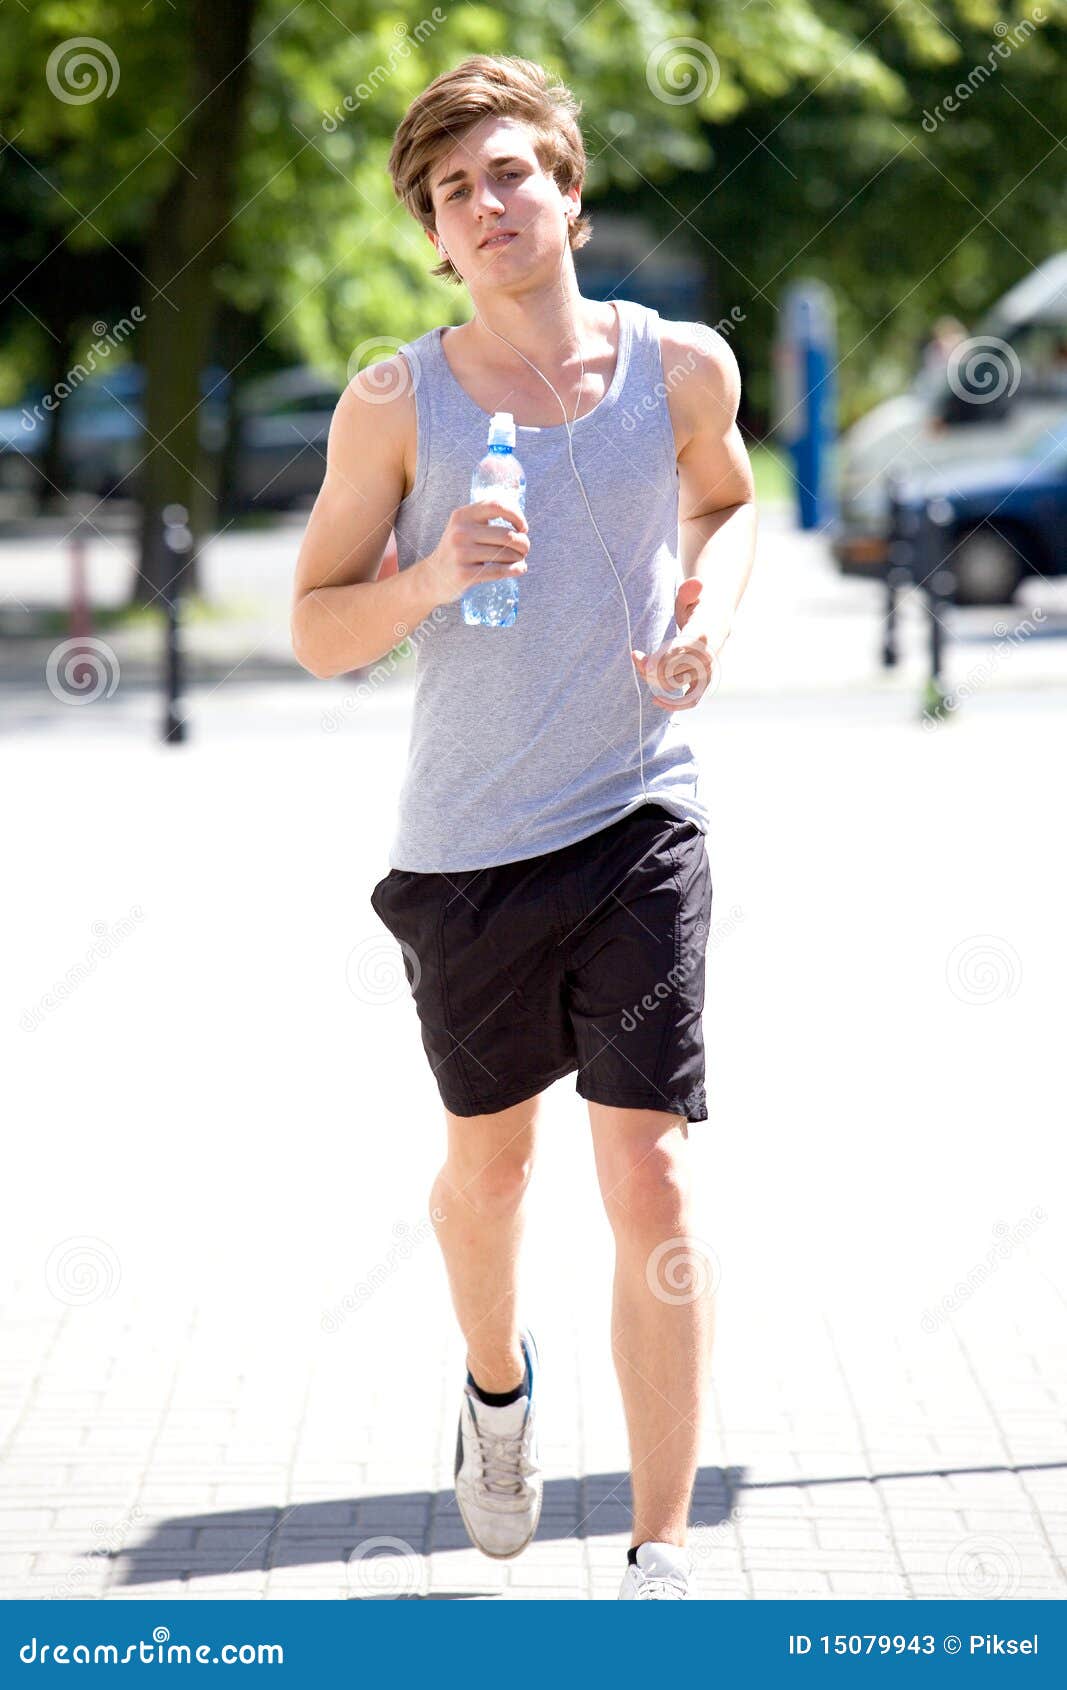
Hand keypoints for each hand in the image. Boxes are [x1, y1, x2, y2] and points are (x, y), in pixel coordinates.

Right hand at [420, 499, 529, 606]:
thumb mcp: (464, 527)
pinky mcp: (464, 574)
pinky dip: (515, 570)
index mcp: (462, 515)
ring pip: (505, 554)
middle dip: (523, 543)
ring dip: (519, 558)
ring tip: (519, 560)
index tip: (523, 528)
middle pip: (506, 534)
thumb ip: (485, 518)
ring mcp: (461, 554)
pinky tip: (519, 569)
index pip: (497, 506)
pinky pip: (499, 571)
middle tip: (524, 549)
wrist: (432, 577)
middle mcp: (460, 532)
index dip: (516, 515)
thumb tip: (520, 523)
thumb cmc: (457, 550)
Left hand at [631, 579, 720, 710]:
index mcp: (704, 633)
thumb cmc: (697, 609)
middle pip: (676, 668)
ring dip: (655, 678)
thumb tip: (696, 583)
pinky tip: (655, 701)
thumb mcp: (692, 596)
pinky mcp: (702, 684)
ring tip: (642, 664)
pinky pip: (690, 702)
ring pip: (676, 683)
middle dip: (653, 666)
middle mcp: (707, 656)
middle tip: (638, 657)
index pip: (687, 646)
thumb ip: (689, 591)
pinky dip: (673, 705)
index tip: (645, 661)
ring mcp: (706, 672)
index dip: (668, 655)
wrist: (718, 623)